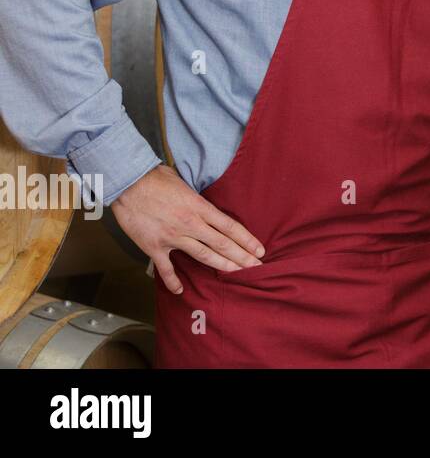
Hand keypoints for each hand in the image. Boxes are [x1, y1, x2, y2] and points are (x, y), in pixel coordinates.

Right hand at [109, 164, 265, 293]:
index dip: (247, 240)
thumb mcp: (185, 184)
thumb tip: (206, 206)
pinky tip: (180, 291)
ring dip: (221, 265)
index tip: (259, 250)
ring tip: (237, 273)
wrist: (128, 183)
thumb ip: (197, 199)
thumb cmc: (156, 179)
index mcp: (199, 207)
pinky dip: (173, 280)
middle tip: (256, 266)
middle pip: (222, 244)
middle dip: (241, 256)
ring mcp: (173, 237)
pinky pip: (166, 268)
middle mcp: (190, 224)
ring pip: (202, 255)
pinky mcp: (154, 246)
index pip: (230, 227)